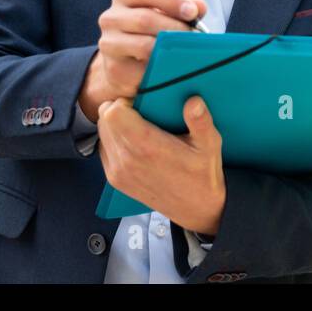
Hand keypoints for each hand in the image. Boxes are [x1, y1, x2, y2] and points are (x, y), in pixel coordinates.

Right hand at [79, 0, 207, 121]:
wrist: (124, 63)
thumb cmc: (148, 33)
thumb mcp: (164, 15)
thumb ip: (183, 9)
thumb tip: (199, 6)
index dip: (171, 0)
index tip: (192, 12)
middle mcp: (111, 18)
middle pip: (145, 19)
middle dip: (175, 28)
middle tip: (195, 36)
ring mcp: (109, 44)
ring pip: (144, 45)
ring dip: (170, 49)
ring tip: (187, 51)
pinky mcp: (114, 69)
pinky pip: (143, 69)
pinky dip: (161, 68)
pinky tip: (173, 67)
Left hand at [97, 94, 225, 235]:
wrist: (196, 209)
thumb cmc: (202, 174)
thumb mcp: (210, 145)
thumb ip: (201, 121)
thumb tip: (193, 101)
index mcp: (148, 147)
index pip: (114, 112)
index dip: (125, 101)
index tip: (142, 102)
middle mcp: (127, 160)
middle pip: (105, 118)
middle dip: (119, 109)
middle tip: (140, 111)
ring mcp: (118, 172)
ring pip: (102, 132)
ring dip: (114, 124)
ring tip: (137, 125)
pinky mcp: (115, 180)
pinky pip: (103, 148)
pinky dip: (113, 140)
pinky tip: (133, 141)